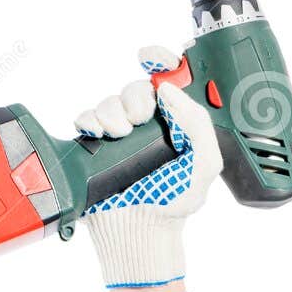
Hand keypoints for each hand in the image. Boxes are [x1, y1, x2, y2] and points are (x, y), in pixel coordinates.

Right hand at [75, 44, 222, 290]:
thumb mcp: (205, 164)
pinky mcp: (95, 146)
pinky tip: (99, 135)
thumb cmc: (176, 200)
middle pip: (136, 88)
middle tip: (139, 119)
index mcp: (177, 122)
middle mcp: (148, 124)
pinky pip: (86, 118)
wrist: (142, 231)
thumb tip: (169, 91)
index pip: (170, 79)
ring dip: (113, 112)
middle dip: (136, 98)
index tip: (152, 60)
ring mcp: (120, 134)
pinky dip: (90, 121)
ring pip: (109, 101)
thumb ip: (198, 124)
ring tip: (119, 134)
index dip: (162, 61)